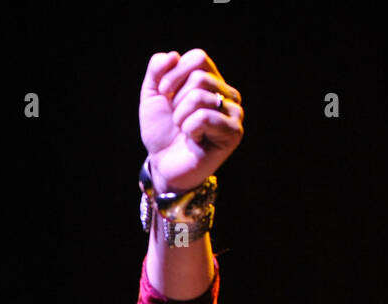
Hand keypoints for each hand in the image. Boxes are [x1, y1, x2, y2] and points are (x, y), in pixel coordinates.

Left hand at [140, 49, 243, 192]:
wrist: (162, 163)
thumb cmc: (161, 131)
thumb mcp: (152, 95)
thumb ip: (157, 70)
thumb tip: (174, 55)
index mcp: (211, 80)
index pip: (198, 58)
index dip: (174, 75)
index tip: (164, 94)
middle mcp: (227, 93)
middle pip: (199, 77)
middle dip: (177, 101)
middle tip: (177, 120)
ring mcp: (234, 112)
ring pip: (200, 96)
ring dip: (181, 117)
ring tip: (184, 130)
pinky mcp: (234, 132)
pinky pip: (205, 117)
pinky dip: (190, 129)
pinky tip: (194, 139)